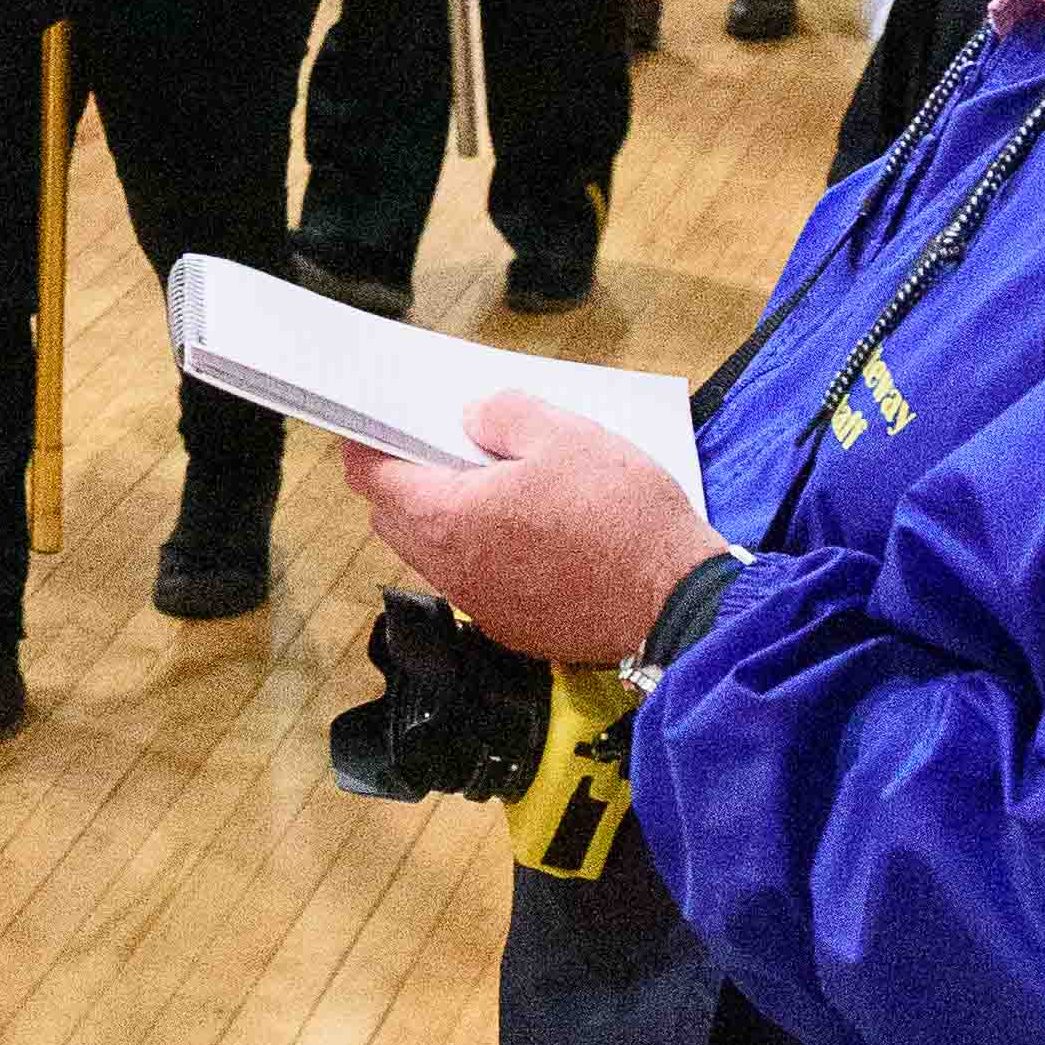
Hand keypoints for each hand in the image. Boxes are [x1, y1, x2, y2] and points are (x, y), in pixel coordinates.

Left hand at [338, 396, 715, 665]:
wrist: (677, 604)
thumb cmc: (621, 516)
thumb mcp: (565, 434)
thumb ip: (504, 414)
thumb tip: (474, 417)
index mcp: (449, 519)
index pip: (372, 479)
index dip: (367, 445)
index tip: (374, 422)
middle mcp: (454, 571)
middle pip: (396, 520)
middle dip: (404, 481)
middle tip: (438, 445)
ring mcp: (484, 607)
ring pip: (437, 554)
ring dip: (446, 518)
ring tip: (492, 483)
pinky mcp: (518, 629)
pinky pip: (478, 582)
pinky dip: (484, 552)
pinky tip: (527, 529)